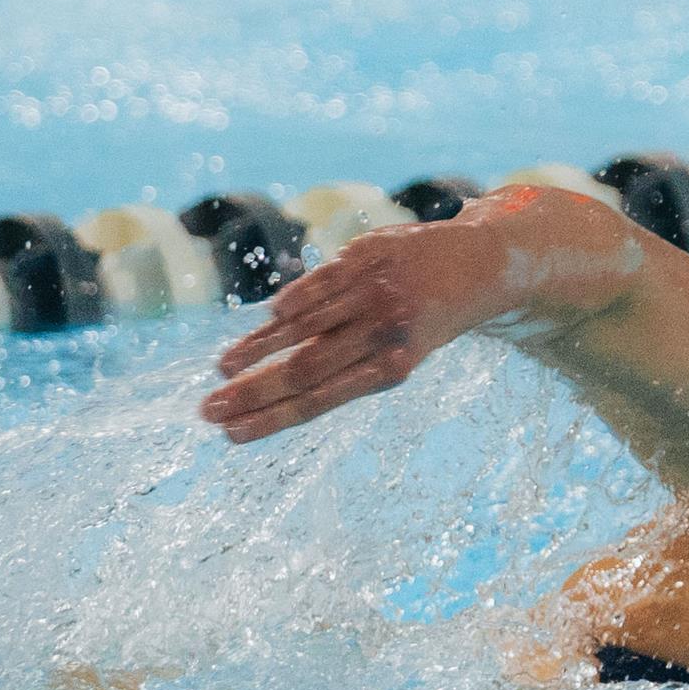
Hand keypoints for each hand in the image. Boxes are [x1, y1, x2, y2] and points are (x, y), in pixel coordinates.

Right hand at [200, 217, 509, 443]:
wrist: (481, 266)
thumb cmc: (424, 320)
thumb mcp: (398, 351)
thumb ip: (343, 365)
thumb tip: (273, 387)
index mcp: (392, 367)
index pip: (319, 399)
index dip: (272, 419)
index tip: (231, 435)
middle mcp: (383, 331)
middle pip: (304, 369)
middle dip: (252, 393)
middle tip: (207, 412)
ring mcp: (375, 291)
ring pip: (305, 325)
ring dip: (257, 349)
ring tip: (221, 370)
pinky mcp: (368, 254)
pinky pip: (321, 282)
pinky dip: (292, 303)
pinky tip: (267, 322)